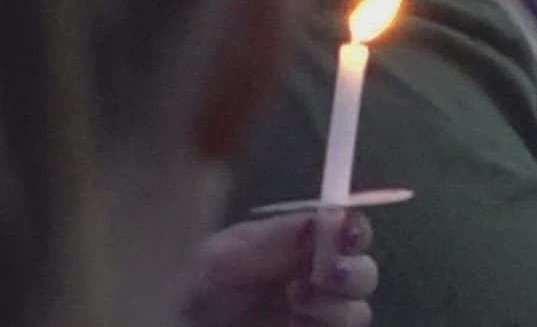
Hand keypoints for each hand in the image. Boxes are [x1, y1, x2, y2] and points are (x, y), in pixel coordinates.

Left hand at [183, 208, 377, 326]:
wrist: (173, 324)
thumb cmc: (191, 290)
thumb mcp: (219, 259)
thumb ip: (268, 242)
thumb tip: (321, 220)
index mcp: (297, 247)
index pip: (345, 230)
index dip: (354, 228)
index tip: (345, 231)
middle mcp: (313, 282)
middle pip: (363, 273)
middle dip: (354, 271)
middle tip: (326, 272)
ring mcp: (314, 319)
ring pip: (357, 312)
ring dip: (338, 307)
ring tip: (299, 302)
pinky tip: (301, 325)